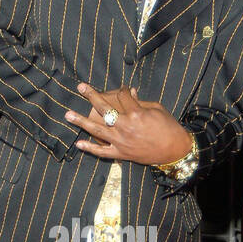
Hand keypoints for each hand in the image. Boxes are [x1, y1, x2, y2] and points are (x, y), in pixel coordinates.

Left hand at [64, 83, 192, 165]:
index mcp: (136, 113)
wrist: (175, 150)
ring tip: (68, 115)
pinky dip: (90, 148)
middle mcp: (125, 126)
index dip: (122, 90)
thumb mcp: (157, 109)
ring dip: (81, 122)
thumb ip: (141, 102)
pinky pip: (102, 152)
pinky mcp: (121, 154)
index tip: (123, 89)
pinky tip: (79, 143)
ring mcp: (121, 141)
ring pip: (97, 130)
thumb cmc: (168, 127)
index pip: (123, 96)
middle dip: (91, 96)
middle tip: (80, 87)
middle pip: (104, 108)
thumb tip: (131, 93)